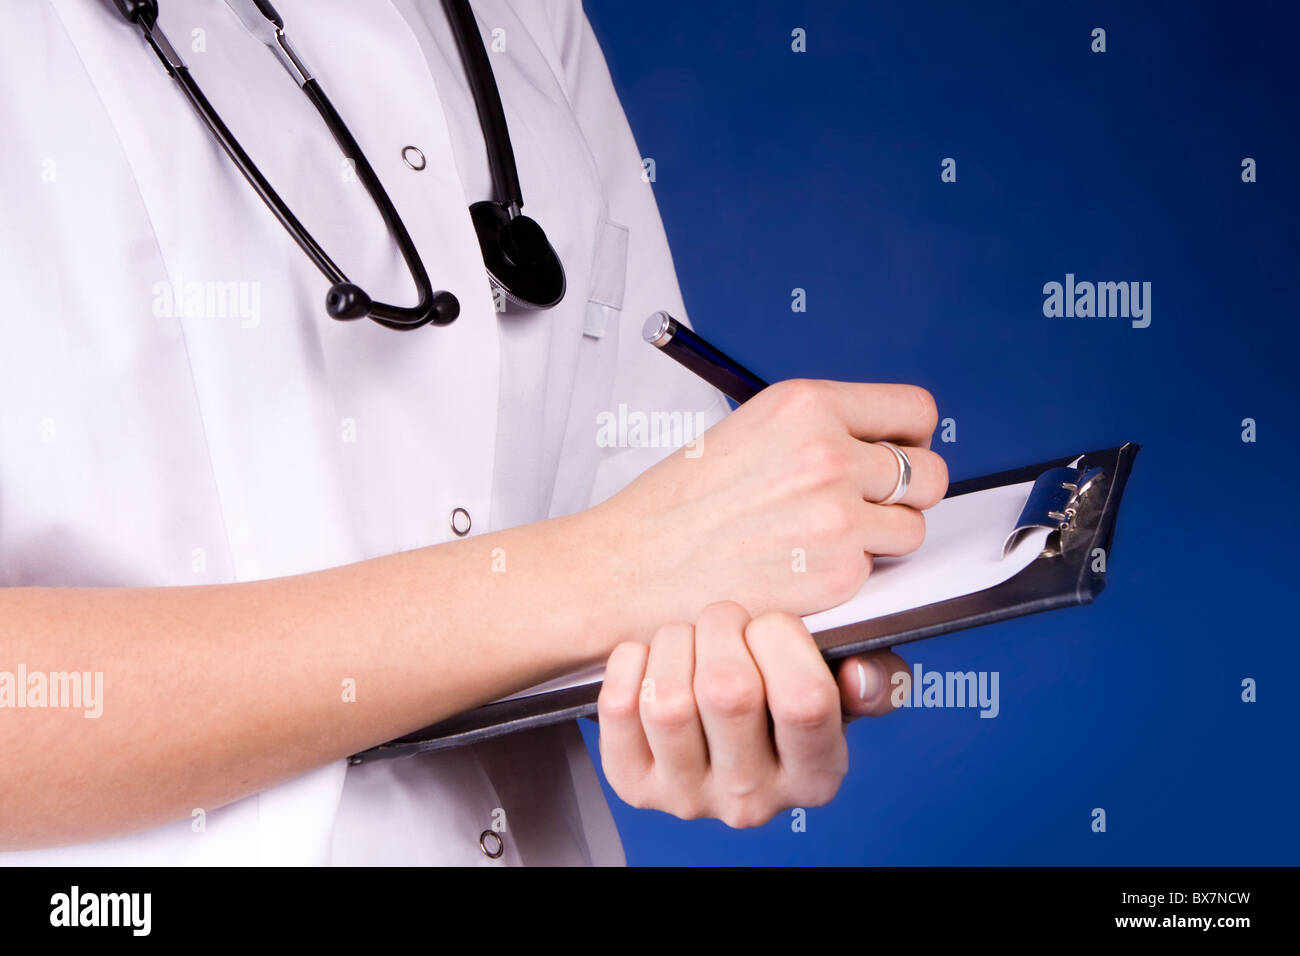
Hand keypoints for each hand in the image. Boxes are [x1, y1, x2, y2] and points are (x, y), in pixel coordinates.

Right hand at [594, 379, 947, 630]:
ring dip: (882, 536)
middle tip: (869, 504)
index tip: (902, 452)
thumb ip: (818, 429)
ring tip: (824, 538)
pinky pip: (878, 570)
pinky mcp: (837, 574)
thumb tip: (880, 443)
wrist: (632, 565)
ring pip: (913, 527)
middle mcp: (828, 455)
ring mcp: (836, 517)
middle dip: (908, 491)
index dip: (912, 436)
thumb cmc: (679, 504)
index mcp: (807, 406)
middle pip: (930, 471)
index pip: (915, 410)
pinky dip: (848, 573)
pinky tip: (800, 567)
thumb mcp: (750, 430)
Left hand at [597, 601, 907, 827]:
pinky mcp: (634, 784)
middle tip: (726, 620)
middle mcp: (753, 798)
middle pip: (729, 691)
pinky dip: (633, 662)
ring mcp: (687, 797)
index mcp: (815, 775)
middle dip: (723, 628)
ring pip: (668, 700)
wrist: (713, 740)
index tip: (771, 624)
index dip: (782, 639)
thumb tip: (861, 675)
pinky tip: (654, 659)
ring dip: (676, 644)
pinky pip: (620, 705)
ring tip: (690, 640)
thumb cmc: (780, 701)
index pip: (805, 701)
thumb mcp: (838, 690)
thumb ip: (871, 678)